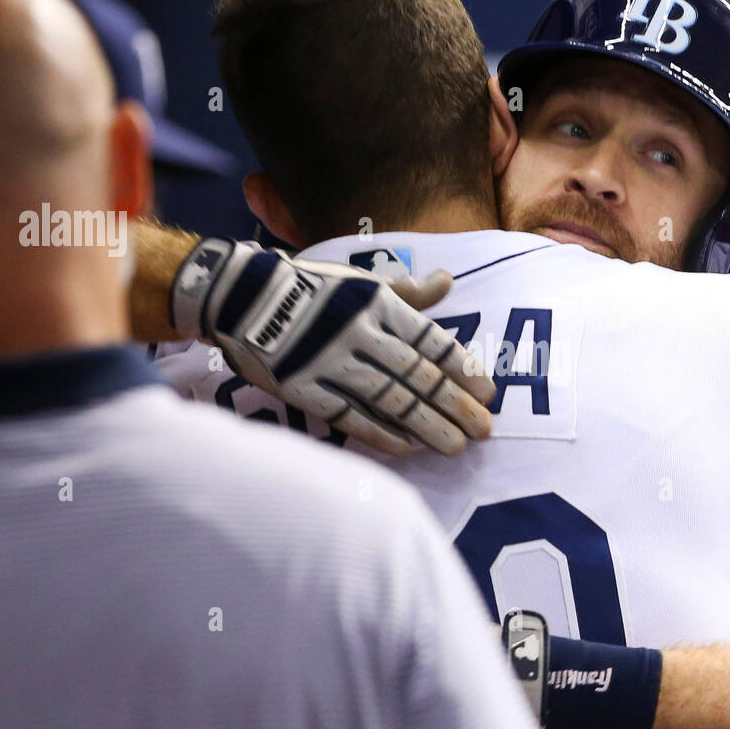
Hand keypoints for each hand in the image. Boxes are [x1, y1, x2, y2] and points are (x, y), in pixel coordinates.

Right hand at [170, 237, 494, 454]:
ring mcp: (331, 363)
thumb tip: (449, 281)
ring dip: (428, 426)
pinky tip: (409, 448)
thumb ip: (407, 290)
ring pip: (390, 400)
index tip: (488, 393)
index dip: (463, 369)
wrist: (241, 297)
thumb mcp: (361, 280)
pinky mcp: (305, 389)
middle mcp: (359, 333)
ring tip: (456, 447)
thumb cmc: (312, 289)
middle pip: (418, 376)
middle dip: (455, 406)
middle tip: (484, 430)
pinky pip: (350, 416)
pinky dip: (381, 434)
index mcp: (377, 304)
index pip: (432, 341)